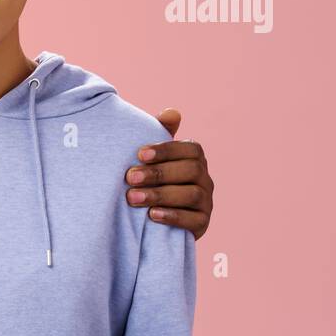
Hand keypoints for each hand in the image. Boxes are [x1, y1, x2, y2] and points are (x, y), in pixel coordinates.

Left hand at [125, 108, 213, 238]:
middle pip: (191, 171)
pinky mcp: (203, 223)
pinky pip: (194, 220)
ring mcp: (206, 202)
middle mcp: (205, 179)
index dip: (166, 150)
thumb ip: (159, 133)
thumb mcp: (151, 158)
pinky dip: (172, 216)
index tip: (139, 154)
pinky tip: (151, 215)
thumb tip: (171, 112)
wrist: (152, 220)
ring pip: (191, 195)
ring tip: (132, 198)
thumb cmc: (150, 180)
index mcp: (194, 159)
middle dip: (158, 173)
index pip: (190, 149)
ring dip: (160, 195)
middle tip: (130, 178)